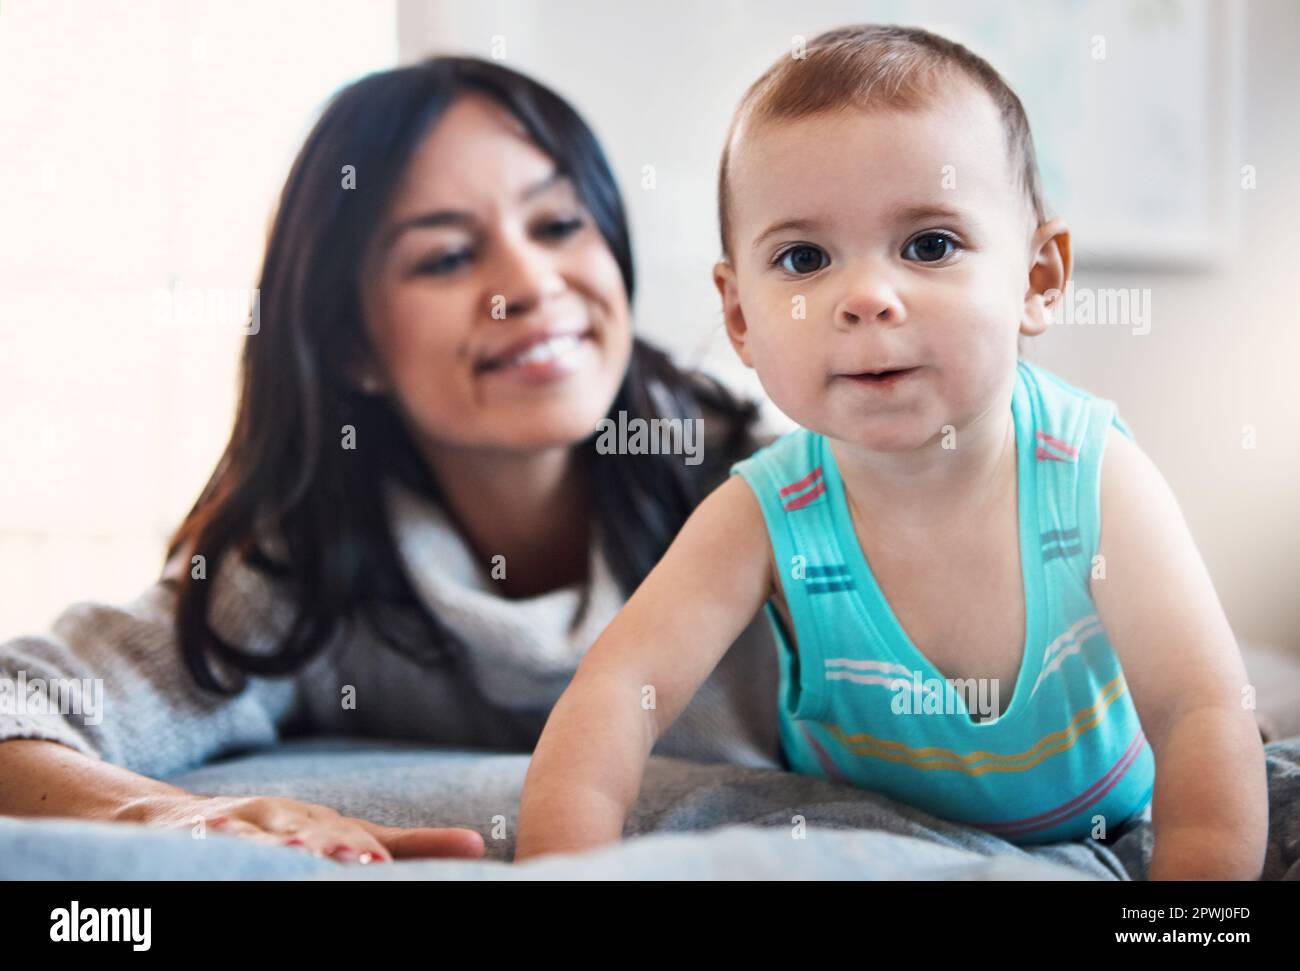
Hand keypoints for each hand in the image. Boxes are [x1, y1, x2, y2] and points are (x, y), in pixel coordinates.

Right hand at [118, 793, 485, 864]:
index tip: (377, 862)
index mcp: (324, 823)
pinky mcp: (203, 839)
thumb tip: (477, 843)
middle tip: (355, 859)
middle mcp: (284, 819)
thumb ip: (409, 844)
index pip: (350, 838)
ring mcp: (241, 828)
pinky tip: (216, 842)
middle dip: (329, 847)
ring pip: (259, 836)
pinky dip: (218, 842)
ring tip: (296, 851)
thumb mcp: (347, 834)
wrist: (185, 819)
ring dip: (278, 842)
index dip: (362, 851)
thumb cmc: (288, 832)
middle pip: (307, 834)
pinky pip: (212, 843)